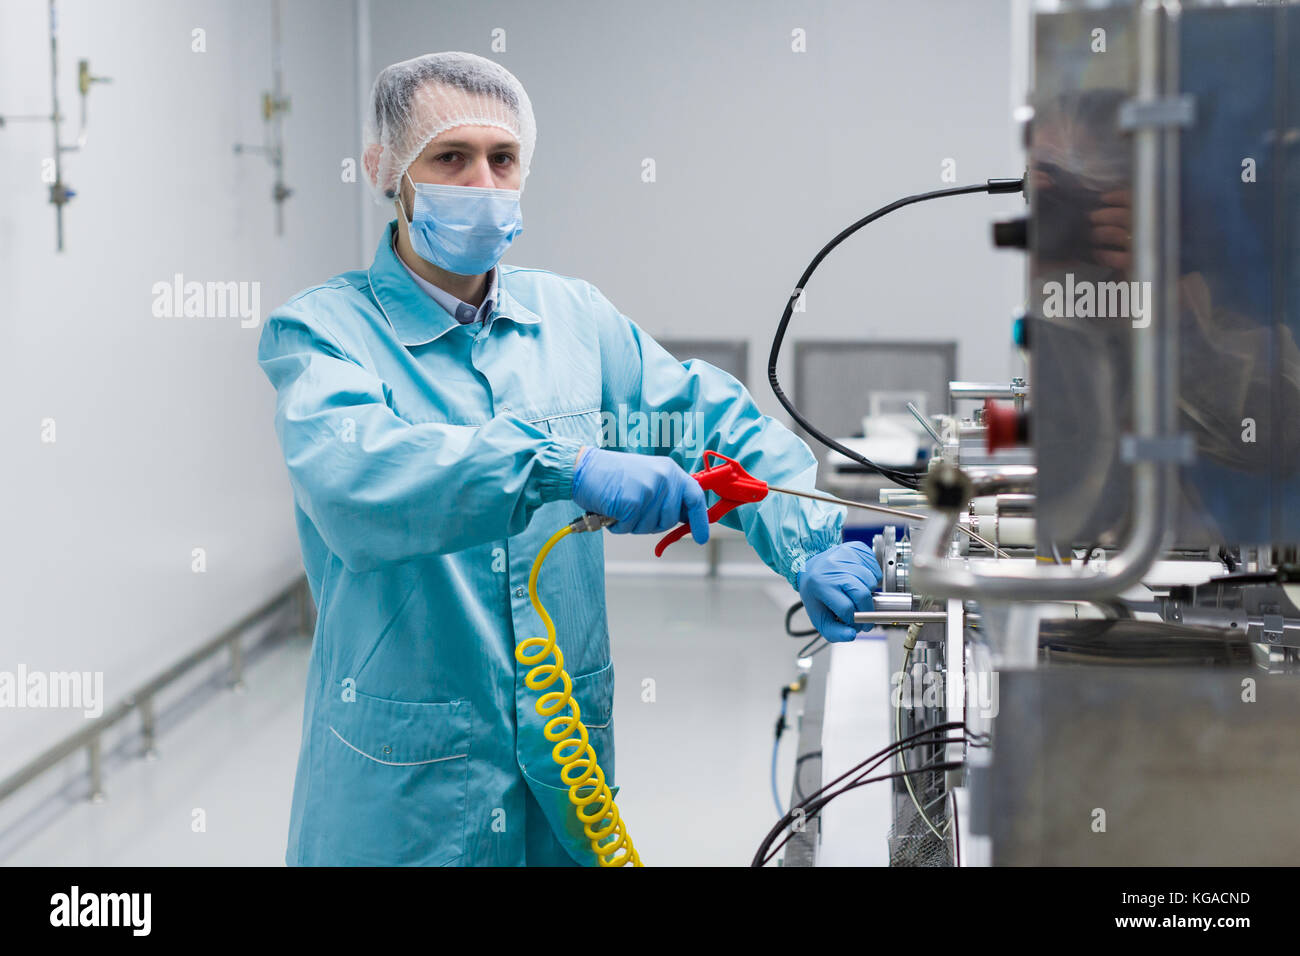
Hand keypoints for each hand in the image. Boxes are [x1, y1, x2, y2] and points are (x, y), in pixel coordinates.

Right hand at [571, 447, 709, 541]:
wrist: (583, 468)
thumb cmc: (612, 475)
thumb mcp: (647, 476)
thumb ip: (667, 493)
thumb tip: (684, 516)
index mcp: (669, 470)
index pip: (694, 497)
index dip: (700, 520)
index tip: (701, 537)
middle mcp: (663, 478)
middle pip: (669, 520)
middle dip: (651, 523)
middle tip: (633, 510)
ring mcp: (649, 490)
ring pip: (649, 527)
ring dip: (632, 524)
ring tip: (620, 504)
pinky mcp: (633, 502)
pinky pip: (630, 529)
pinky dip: (618, 526)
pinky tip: (611, 509)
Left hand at [796, 541, 881, 641]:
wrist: (812, 565)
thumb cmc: (816, 591)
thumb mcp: (818, 615)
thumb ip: (833, 632)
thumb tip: (851, 635)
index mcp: (820, 585)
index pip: (846, 608)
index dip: (854, 620)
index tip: (856, 624)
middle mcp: (833, 568)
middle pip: (862, 594)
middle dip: (866, 609)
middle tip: (864, 615)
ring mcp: (846, 555)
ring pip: (872, 581)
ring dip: (869, 592)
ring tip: (857, 594)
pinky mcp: (857, 548)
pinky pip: (875, 568)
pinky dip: (872, 578)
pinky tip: (860, 580)